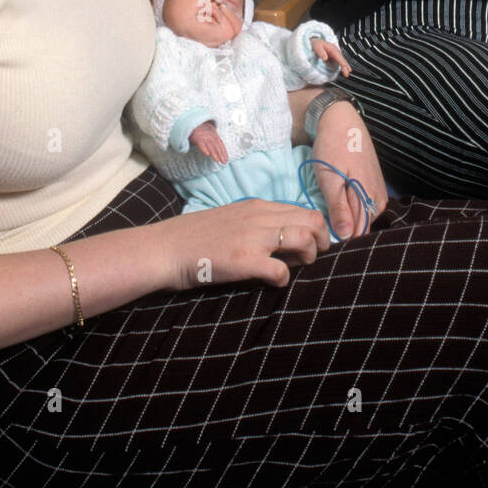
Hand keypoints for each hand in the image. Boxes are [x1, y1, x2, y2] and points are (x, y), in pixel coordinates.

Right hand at [158, 200, 330, 290]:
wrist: (165, 248)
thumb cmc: (195, 238)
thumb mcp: (232, 220)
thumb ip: (258, 225)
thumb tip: (284, 242)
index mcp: (257, 206)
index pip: (304, 210)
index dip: (315, 229)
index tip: (312, 245)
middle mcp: (259, 217)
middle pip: (312, 221)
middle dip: (322, 241)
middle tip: (313, 258)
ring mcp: (253, 238)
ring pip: (305, 240)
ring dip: (308, 256)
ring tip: (296, 267)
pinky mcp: (244, 261)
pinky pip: (281, 271)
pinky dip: (284, 279)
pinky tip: (272, 281)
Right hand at [189, 122, 228, 165]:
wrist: (192, 122)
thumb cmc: (201, 130)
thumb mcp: (209, 133)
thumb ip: (213, 140)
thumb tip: (219, 150)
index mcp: (214, 134)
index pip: (221, 144)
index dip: (224, 152)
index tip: (227, 159)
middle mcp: (210, 135)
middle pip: (217, 145)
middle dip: (221, 154)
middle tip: (224, 162)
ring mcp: (204, 136)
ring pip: (210, 146)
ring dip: (214, 153)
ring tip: (216, 160)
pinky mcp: (197, 137)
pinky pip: (201, 144)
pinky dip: (204, 148)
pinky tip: (207, 154)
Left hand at [311, 38, 351, 76]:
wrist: (317, 42)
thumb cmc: (317, 44)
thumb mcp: (317, 47)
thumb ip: (321, 52)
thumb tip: (325, 58)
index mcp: (332, 49)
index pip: (338, 56)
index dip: (341, 61)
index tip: (344, 66)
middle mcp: (336, 52)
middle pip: (342, 59)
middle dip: (345, 66)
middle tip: (347, 72)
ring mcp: (336, 54)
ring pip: (342, 61)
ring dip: (346, 67)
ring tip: (348, 73)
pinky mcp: (335, 57)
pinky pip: (340, 61)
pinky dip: (343, 66)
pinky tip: (345, 70)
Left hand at [312, 100, 387, 239]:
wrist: (341, 121)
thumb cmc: (332, 148)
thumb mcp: (330, 180)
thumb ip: (339, 209)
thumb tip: (345, 237)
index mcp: (369, 200)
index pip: (358, 235)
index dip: (340, 239)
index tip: (321, 236)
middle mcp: (379, 200)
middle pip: (360, 228)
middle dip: (342, 230)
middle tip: (320, 221)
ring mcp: (378, 193)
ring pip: (361, 218)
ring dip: (345, 219)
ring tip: (327, 209)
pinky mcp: (373, 186)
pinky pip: (362, 206)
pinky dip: (349, 208)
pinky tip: (337, 201)